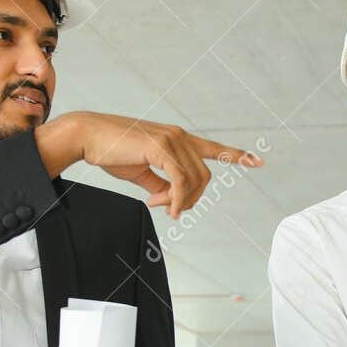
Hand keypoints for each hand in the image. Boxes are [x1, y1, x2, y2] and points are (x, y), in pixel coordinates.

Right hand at [71, 113, 261, 218]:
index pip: (213, 148)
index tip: (258, 161)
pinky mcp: (160, 147)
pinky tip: (165, 207)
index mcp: (177, 139)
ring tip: (158, 206)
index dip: (236, 156)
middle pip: (203, 177)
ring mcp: (171, 139)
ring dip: (179, 201)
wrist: (87, 137)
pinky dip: (176, 198)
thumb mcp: (141, 172)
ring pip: (193, 180)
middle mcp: (179, 136)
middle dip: (190, 199)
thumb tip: (171, 202)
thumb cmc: (112, 153)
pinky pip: (180, 181)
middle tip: (167, 210)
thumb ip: (160, 185)